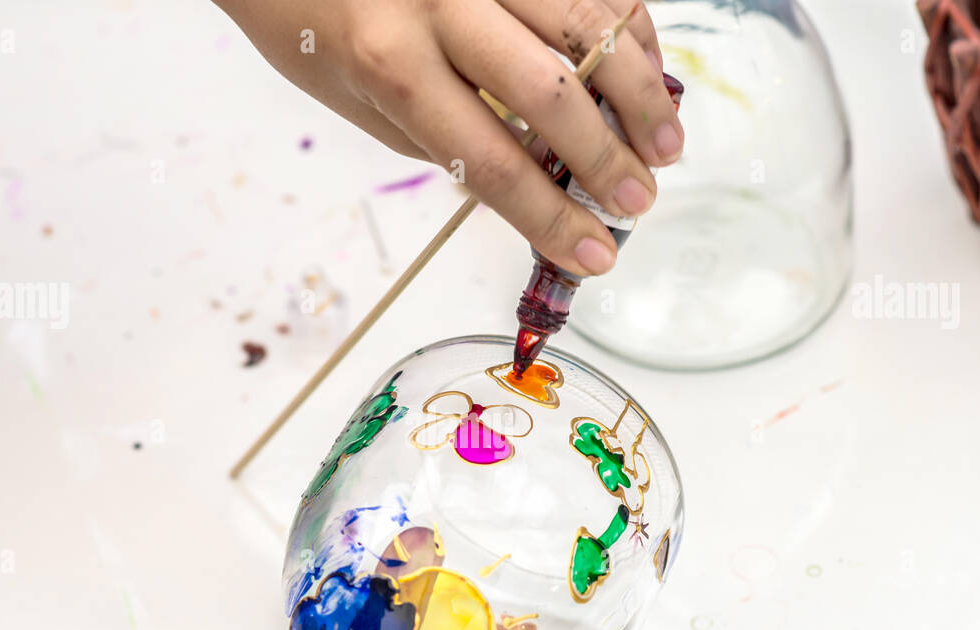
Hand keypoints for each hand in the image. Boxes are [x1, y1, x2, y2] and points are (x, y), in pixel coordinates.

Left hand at [217, 0, 683, 275]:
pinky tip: (644, 67)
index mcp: (392, 66)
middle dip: (609, 157)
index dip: (552, 217)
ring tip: (666, 142)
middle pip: (553, 90)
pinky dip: (628, 23)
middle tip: (641, 199)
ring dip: (640, 88)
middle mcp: (438, 1)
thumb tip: (535, 180)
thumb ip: (448, 137)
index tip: (594, 254)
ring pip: (589, 19)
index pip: (492, 161)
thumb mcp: (365, 104)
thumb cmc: (313, 27)